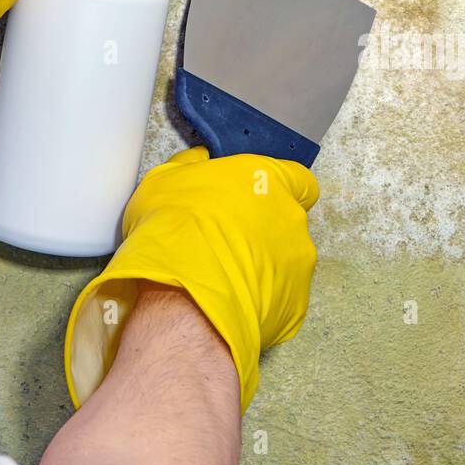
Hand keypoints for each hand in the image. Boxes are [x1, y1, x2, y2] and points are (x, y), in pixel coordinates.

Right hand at [65, 147, 319, 413]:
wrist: (182, 292)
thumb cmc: (174, 226)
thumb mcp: (165, 180)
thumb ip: (191, 165)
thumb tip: (200, 159)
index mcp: (271, 181)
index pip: (298, 180)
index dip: (278, 192)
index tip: (255, 203)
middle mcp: (295, 219)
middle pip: (289, 224)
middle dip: (265, 232)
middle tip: (229, 245)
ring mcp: (300, 265)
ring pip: (287, 263)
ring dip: (264, 268)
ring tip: (226, 280)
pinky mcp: (296, 305)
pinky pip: (281, 299)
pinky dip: (262, 302)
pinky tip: (232, 304)